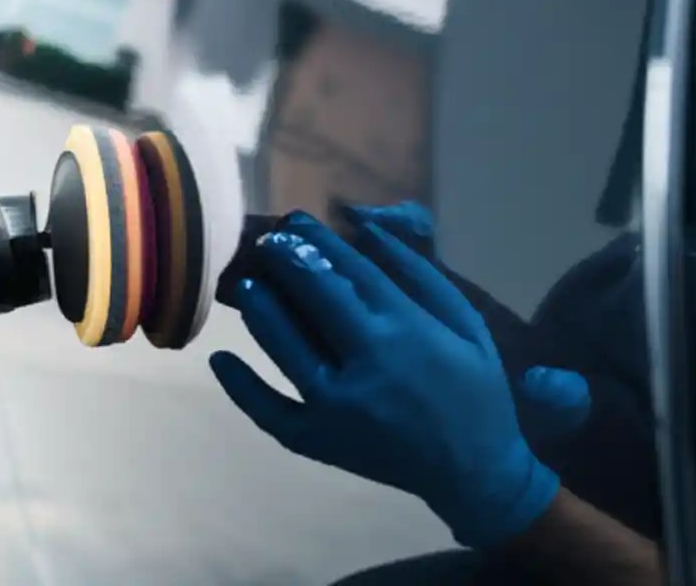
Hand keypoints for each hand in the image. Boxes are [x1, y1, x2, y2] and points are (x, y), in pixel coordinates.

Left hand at [211, 211, 559, 546]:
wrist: (476, 473)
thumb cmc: (475, 390)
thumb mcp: (465, 325)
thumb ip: (419, 275)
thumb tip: (368, 230)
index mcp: (406, 331)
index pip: (350, 271)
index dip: (317, 242)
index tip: (295, 223)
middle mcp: (366, 364)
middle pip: (313, 299)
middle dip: (285, 263)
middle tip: (266, 243)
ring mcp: (336, 406)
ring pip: (285, 347)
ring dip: (260, 311)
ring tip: (245, 285)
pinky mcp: (318, 441)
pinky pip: (269, 411)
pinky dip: (240, 386)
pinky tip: (219, 358)